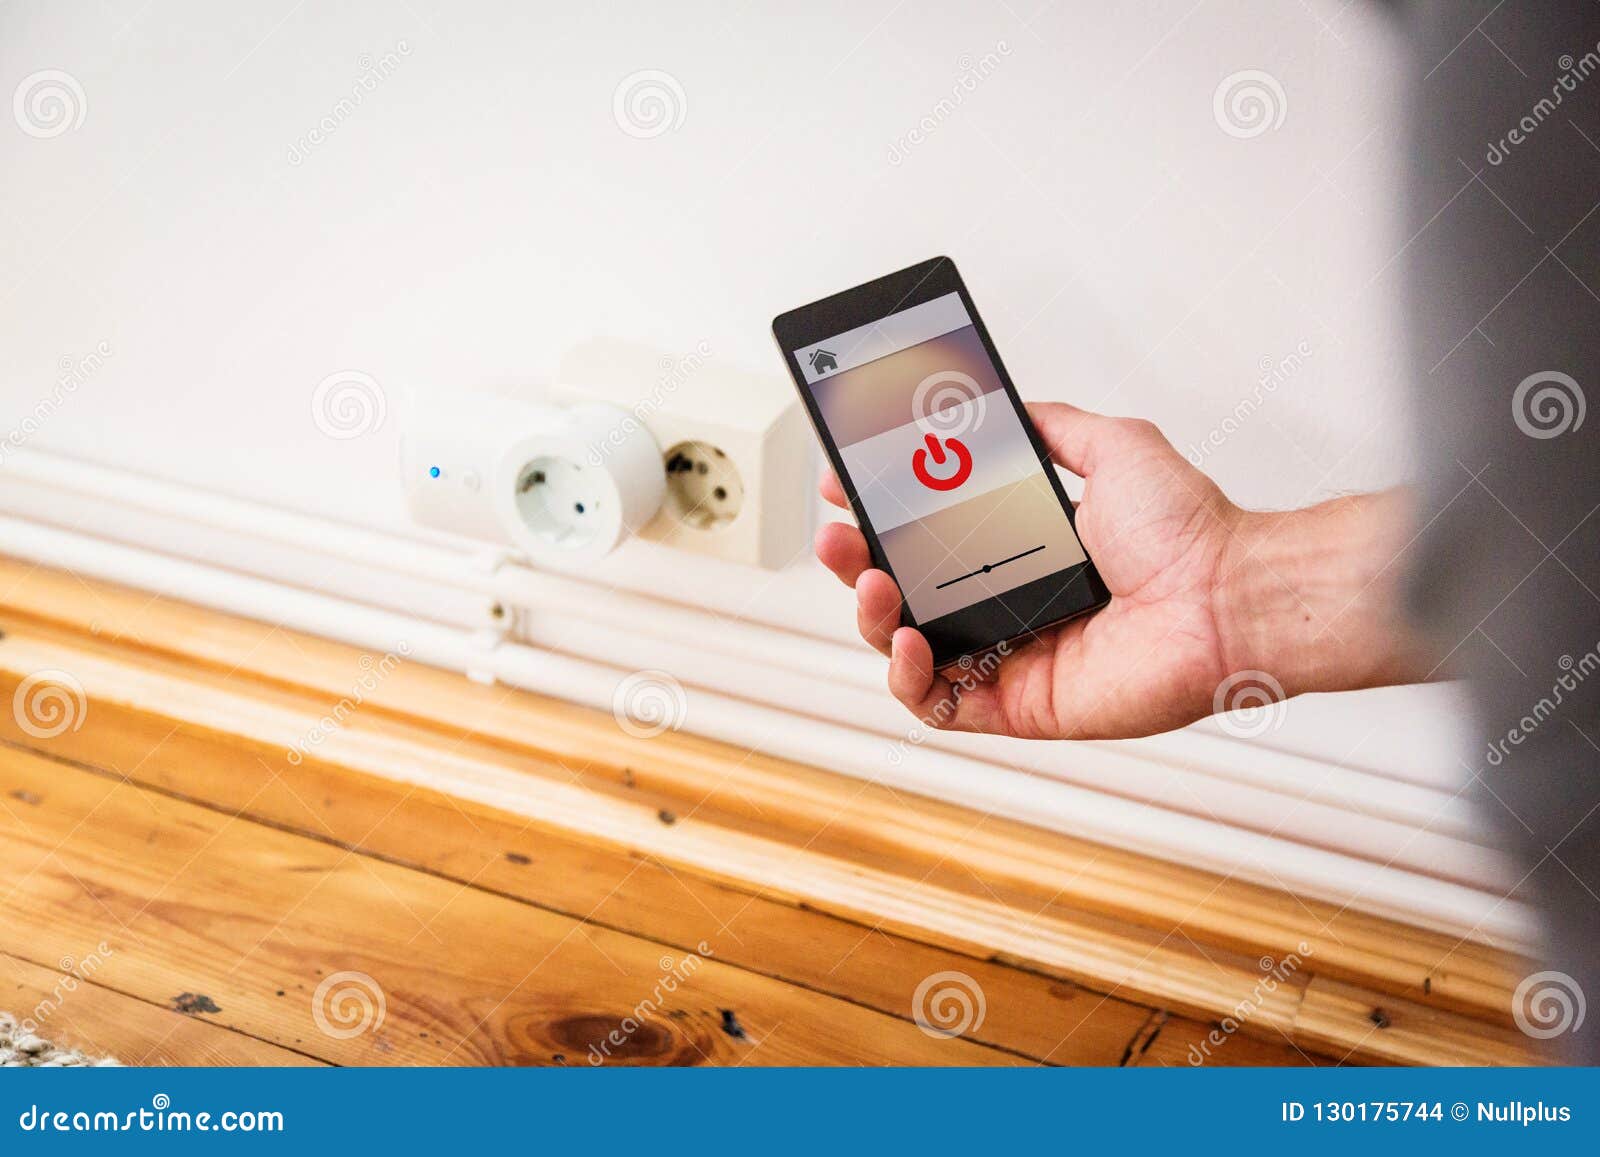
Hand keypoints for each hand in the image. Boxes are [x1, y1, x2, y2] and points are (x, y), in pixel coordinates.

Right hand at [816, 402, 1243, 739]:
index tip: (846, 489)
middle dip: (856, 564)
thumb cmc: (1190, 532)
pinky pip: (942, 707)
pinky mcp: (1022, 706)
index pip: (929, 539)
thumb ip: (1053, 426)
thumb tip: (1004, 406)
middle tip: (837, 536)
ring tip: (867, 582)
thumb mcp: (1113, 447)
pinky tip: (908, 642)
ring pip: (910, 651)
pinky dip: (909, 681)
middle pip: (906, 594)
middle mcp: (1012, 605)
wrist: (1230, 594)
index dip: (880, 518)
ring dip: (872, 617)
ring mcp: (1013, 658)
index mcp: (1024, 551)